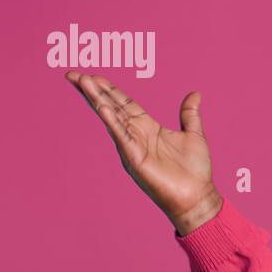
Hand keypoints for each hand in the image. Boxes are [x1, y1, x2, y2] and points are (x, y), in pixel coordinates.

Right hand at [66, 71, 221, 234]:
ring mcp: (133, 146)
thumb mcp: (194, 134)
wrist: (197, 197)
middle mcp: (136, 135)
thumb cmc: (195, 171)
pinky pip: (121, 136)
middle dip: (94, 90)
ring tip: (82, 82)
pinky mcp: (135, 159)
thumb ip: (189, 114)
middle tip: (74, 74)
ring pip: (112, 117)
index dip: (109, 89)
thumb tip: (195, 93)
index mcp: (148, 127)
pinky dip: (112, 121)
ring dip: (97, 99)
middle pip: (111, 106)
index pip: (124, 103)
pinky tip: (102, 107)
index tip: (93, 75)